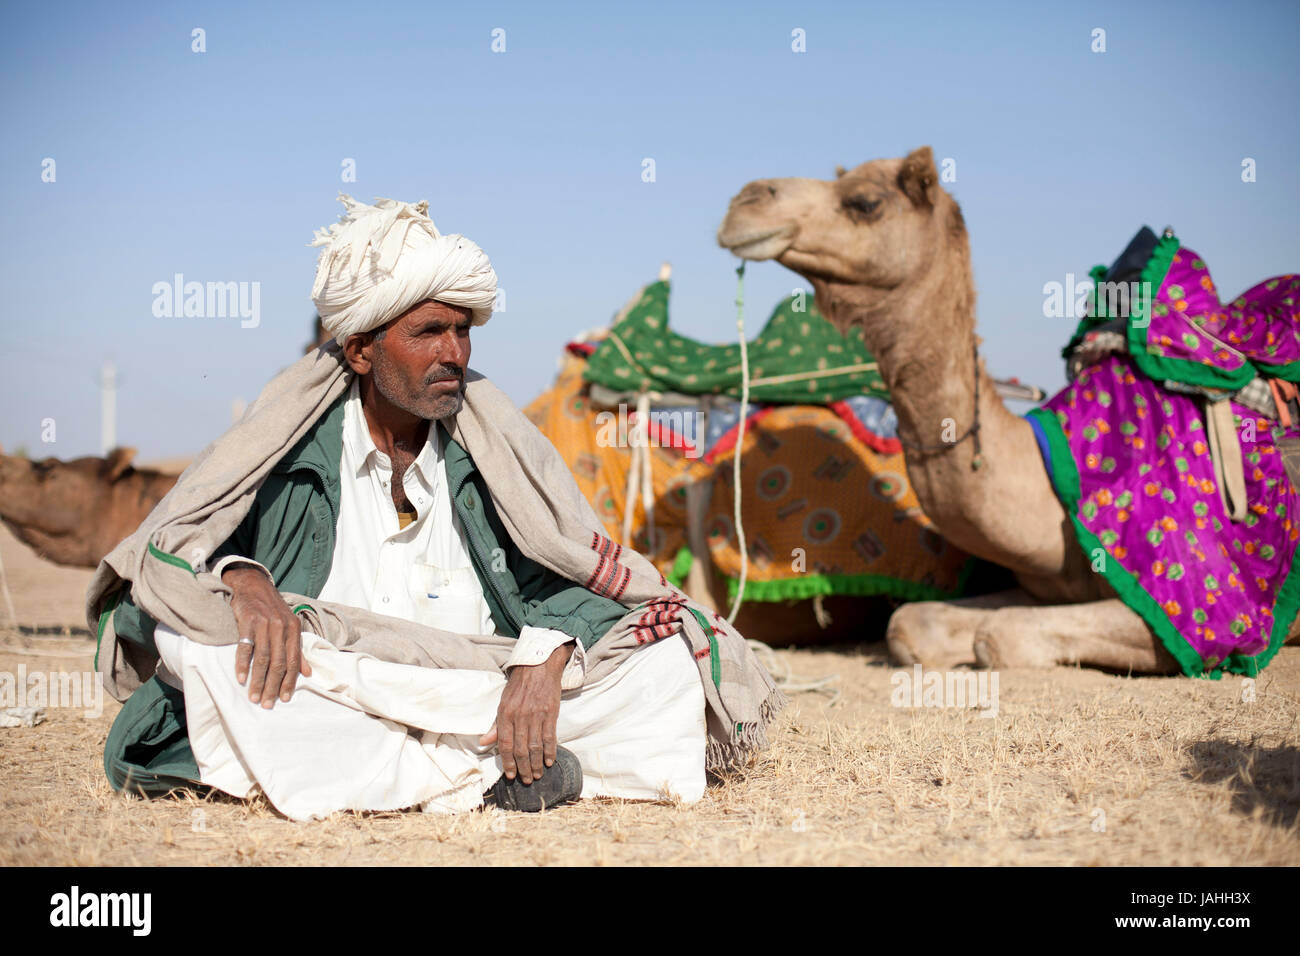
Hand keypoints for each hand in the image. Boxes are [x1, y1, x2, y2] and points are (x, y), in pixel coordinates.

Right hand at [223, 564, 310, 707]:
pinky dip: (243, 664)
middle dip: (273, 686)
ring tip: (254, 697)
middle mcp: (282, 627)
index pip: (294, 661)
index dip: (290, 681)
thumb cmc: (273, 610)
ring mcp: (265, 624)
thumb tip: (308, 673)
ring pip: (263, 658)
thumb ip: (298, 650)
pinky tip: (241, 678)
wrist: (254, 585)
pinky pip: (245, 647)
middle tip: (266, 704)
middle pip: (278, 663)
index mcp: (295, 630)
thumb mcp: (290, 626)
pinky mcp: (248, 621)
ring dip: (258, 680)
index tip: (284, 699)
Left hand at [478, 642, 570, 783]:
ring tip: (536, 775)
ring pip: (535, 746)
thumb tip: (484, 742)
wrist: (539, 665)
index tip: (510, 774)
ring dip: (535, 764)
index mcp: (505, 714)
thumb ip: (496, 724)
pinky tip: (548, 762)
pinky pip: (550, 737)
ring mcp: (536, 715)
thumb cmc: (519, 684)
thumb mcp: (503, 701)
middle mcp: (520, 716)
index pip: (504, 743)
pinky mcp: (550, 713)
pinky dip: (550, 751)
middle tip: (525, 780)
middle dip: (522, 768)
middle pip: (521, 749)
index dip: (507, 761)